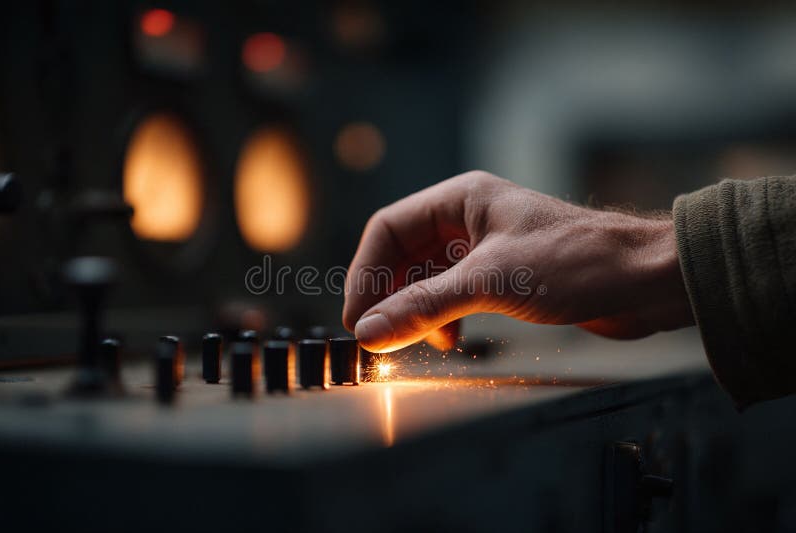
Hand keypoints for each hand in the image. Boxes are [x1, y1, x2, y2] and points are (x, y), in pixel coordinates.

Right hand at [343, 171, 693, 351]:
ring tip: (421, 340)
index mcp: (462, 200)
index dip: (365, 273)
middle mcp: (469, 220)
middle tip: (379, 338)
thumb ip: (426, 306)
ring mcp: (486, 248)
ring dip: (416, 310)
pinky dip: (443, 318)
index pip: (388, 230)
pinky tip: (453, 339)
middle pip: (403, 255)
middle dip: (389, 296)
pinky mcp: (503, 277)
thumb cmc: (578, 262)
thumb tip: (369, 331)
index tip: (356, 318)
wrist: (646, 280)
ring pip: (426, 278)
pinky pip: (453, 295)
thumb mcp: (491, 282)